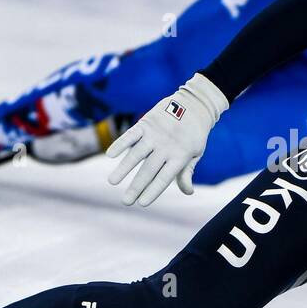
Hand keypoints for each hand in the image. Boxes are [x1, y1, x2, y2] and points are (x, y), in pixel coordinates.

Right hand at [106, 74, 227, 205]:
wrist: (195, 104)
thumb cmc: (195, 134)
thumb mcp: (196, 153)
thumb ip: (187, 172)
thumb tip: (188, 192)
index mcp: (180, 156)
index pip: (164, 178)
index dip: (153, 191)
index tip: (142, 203)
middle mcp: (166, 146)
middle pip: (148, 170)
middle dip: (136, 187)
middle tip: (125, 201)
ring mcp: (155, 134)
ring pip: (137, 154)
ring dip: (123, 168)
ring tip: (112, 182)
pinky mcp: (146, 123)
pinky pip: (131, 135)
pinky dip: (121, 143)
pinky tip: (111, 154)